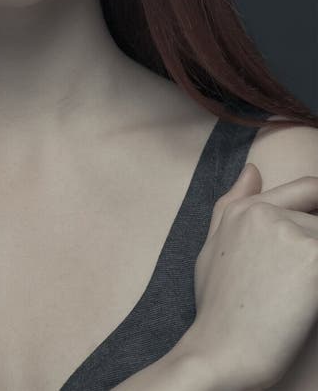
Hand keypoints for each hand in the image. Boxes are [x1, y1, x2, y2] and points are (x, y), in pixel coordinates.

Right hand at [182, 163, 317, 389]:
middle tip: (296, 278)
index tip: (308, 251)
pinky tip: (305, 300)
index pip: (309, 188)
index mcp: (245, 208)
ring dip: (316, 267)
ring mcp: (291, 231)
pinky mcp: (313, 257)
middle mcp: (266, 212)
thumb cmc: (218, 310)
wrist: (221, 351)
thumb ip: (231, 204)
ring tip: (296, 295)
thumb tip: (253, 169)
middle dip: (314, 248)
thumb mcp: (213, 248)